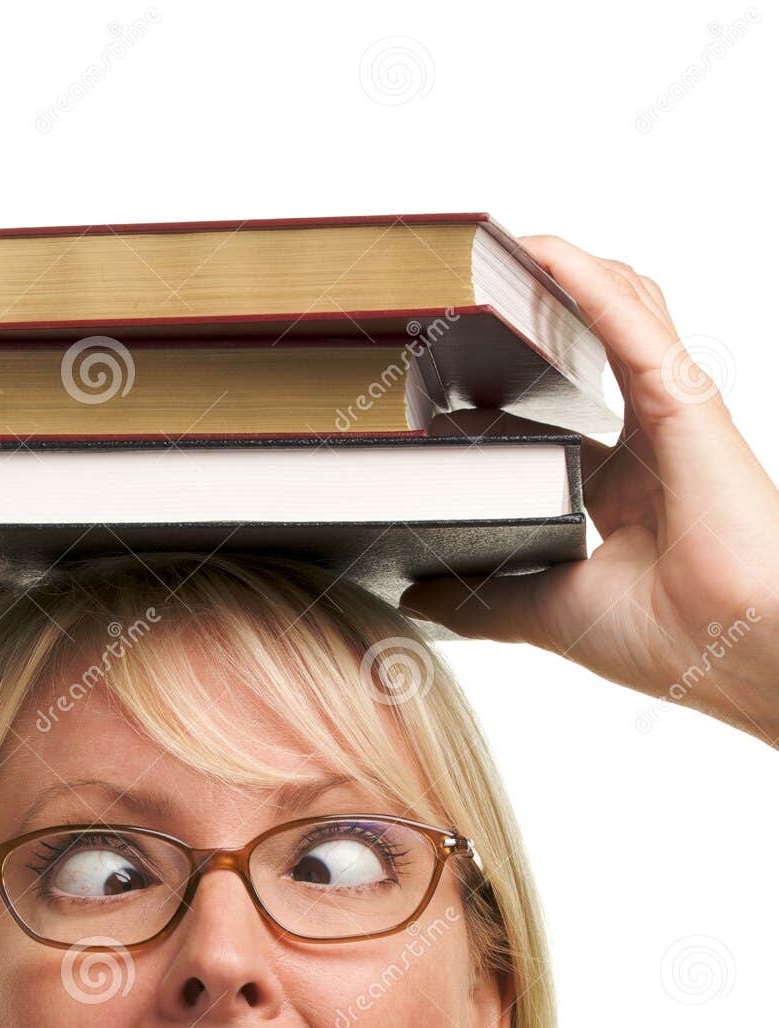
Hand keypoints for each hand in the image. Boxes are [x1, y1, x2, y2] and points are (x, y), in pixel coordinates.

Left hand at [400, 236, 778, 747]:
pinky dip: (584, 278)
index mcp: (623, 492)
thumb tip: (417, 595)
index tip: (430, 394)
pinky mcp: (683, 396)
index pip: (553, 425)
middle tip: (447, 307)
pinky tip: (537, 250)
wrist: (735, 651)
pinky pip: (630, 318)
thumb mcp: (551, 614)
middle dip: (521, 325)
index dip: (496, 404)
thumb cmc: (671, 638)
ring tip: (484, 254)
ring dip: (554, 279)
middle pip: (582, 355)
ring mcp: (670, 414)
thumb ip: (487, 602)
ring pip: (614, 314)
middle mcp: (647, 445)